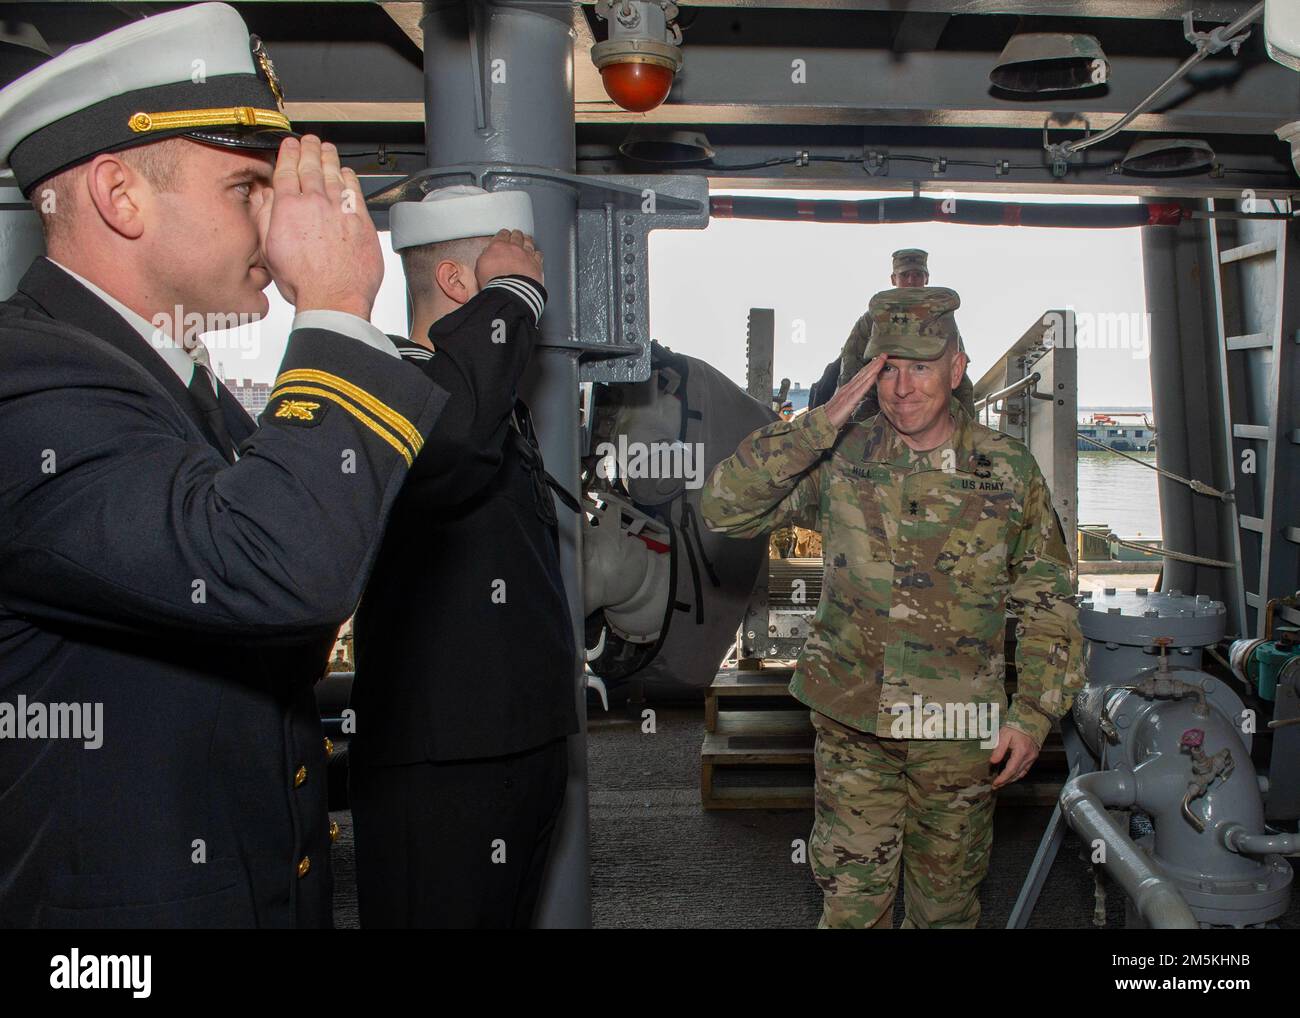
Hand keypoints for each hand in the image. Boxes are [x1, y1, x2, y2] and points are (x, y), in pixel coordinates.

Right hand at [252, 135, 383, 318]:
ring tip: (327, 149)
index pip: (287, 171)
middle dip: (309, 149)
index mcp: (289, 208)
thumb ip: (264, 218)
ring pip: (334, 174)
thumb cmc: (303, 282)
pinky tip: (347, 173)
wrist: (334, 298)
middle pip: (312, 167)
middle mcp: (316, 203)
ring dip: (330, 158)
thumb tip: (261, 196)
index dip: (288, 154)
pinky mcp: (361, 220)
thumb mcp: (269, 251)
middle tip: (309, 140)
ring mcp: (340, 210)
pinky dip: (350, 178)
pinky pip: (355, 190)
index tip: (289, 145)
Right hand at [475, 229, 543, 288]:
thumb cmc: (493, 282)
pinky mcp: (537, 265)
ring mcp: (527, 255)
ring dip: (527, 241)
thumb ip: (485, 256)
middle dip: (516, 235)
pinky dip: (537, 254)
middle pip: (517, 236)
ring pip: (529, 242)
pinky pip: (538, 255)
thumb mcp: (480, 268)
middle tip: (516, 235)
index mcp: (498, 246)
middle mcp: (513, 248)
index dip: (503, 234)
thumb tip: (487, 252)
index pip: (502, 235)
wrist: (510, 292)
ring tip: (527, 240)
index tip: (504, 235)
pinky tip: (536, 255)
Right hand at [824, 354, 888, 429]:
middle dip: (874, 363)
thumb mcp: (842, 407)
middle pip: (863, 373)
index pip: (860, 376)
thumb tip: (855, 399)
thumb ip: (849, 401)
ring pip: (863, 378)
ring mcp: (848, 393)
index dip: (870, 368)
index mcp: (846, 390)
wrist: (821, 423)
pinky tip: (875, 374)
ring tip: (882, 359)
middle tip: (884, 354)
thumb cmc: (831, 417)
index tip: (878, 360)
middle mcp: (847, 388)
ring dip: (873, 367)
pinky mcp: (849, 400)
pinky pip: (861, 389)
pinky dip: (869, 380)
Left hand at [990, 726, 1038, 788]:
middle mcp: (1028, 757)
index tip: (995, 783)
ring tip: (1001, 783)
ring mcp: (1032, 758)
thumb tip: (993, 761)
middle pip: (1016, 774)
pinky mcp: (1033, 757)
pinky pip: (1025, 770)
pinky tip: (1010, 776)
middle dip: (1005, 781)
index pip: (1011, 769)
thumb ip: (999, 749)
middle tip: (995, 786)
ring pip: (1021, 774)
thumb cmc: (1016, 727)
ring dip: (1011, 780)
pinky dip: (1017, 775)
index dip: (1003, 778)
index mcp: (1021, 751)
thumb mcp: (1004, 734)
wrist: (1030, 721)